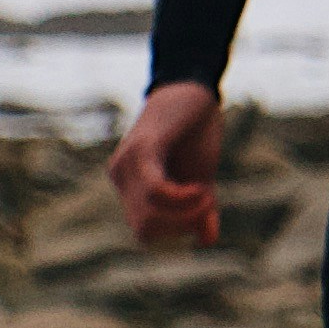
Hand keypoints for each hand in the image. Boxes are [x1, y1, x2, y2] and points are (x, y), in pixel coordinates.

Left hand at [110, 78, 225, 247]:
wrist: (194, 87)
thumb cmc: (194, 131)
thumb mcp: (200, 177)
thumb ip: (199, 209)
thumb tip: (207, 241)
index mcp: (130, 186)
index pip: (145, 231)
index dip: (176, 231)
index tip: (204, 212)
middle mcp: (120, 176)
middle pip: (144, 229)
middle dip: (180, 226)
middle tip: (207, 205)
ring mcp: (126, 163)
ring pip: (147, 215)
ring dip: (184, 213)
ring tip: (206, 194)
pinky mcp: (141, 149)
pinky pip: (154, 190)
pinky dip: (180, 198)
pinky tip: (201, 189)